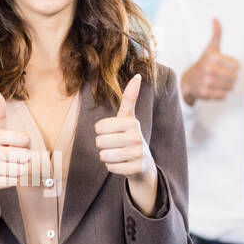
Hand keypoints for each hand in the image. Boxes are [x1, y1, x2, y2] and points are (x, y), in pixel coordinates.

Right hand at [0, 90, 31, 204]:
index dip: (25, 144)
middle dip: (23, 160)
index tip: (15, 146)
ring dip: (18, 171)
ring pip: (20, 169)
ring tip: (7, 168)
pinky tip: (2, 177)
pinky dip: (11, 180)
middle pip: (25, 156)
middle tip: (11, 159)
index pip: (26, 139)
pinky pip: (13, 181)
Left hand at [97, 75, 158, 214]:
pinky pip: (111, 168)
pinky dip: (113, 167)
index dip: (101, 132)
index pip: (99, 127)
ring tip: (118, 155)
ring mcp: (139, 154)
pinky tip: (122, 164)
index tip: (113, 132)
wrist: (144, 165)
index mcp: (132, 122)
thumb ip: (130, 98)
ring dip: (107, 157)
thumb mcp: (129, 118)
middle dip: (103, 146)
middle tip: (115, 146)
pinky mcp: (137, 168)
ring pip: (104, 156)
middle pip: (100, 142)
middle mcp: (137, 137)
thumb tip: (138, 75)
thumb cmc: (130, 138)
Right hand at [180, 19, 238, 104]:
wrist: (187, 80)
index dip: (234, 67)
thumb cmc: (204, 63)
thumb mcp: (211, 48)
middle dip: (231, 78)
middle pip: (234, 78)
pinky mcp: (205, 93)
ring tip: (219, 82)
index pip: (237, 67)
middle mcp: (209, 69)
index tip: (226, 66)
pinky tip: (214, 89)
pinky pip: (223, 96)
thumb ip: (216, 34)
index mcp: (213, 57)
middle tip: (222, 76)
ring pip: (230, 87)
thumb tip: (215, 18)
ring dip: (227, 86)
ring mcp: (206, 82)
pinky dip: (221, 94)